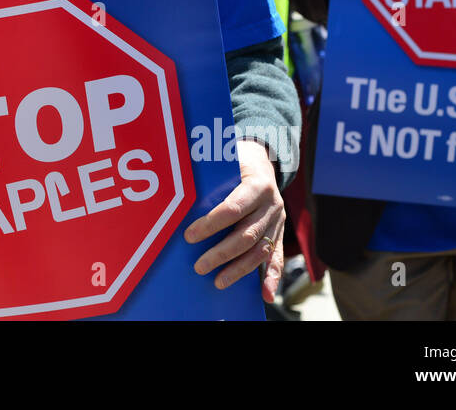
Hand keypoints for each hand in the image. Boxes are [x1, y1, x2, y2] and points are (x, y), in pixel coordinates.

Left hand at [184, 139, 284, 302]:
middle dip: (221, 253)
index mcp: (258, 184)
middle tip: (199, 266)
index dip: (211, 224)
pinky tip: (266, 295)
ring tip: (218, 282)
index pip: (233, 208)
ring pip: (260, 250)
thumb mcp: (226, 159)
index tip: (189, 236)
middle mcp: (272, 205)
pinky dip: (272, 278)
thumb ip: (209, 172)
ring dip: (239, 269)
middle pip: (247, 234)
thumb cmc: (236, 161)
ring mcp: (278, 221)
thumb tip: (176, 184)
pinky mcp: (280, 233)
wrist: (263, 160)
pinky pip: (277, 257)